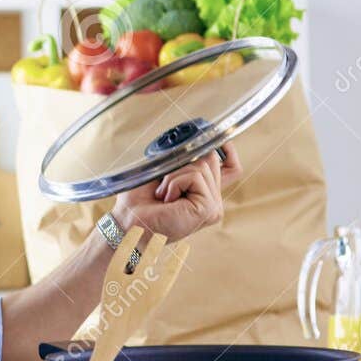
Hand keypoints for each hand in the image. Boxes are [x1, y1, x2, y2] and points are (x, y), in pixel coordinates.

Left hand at [113, 144, 241, 242]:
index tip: (212, 138)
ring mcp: (213, 206)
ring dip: (174, 175)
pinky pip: (195, 177)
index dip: (226, 149)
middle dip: (183, 161)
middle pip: (212, 159)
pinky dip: (175, 182)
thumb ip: (185, 160)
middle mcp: (213, 200)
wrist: (128, 222)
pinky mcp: (209, 209)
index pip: (232, 167)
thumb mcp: (163, 171)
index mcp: (205, 192)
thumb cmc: (140, 201)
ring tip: (163, 193)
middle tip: (163, 181)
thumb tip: (197, 140)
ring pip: (201, 166)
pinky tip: (167, 198)